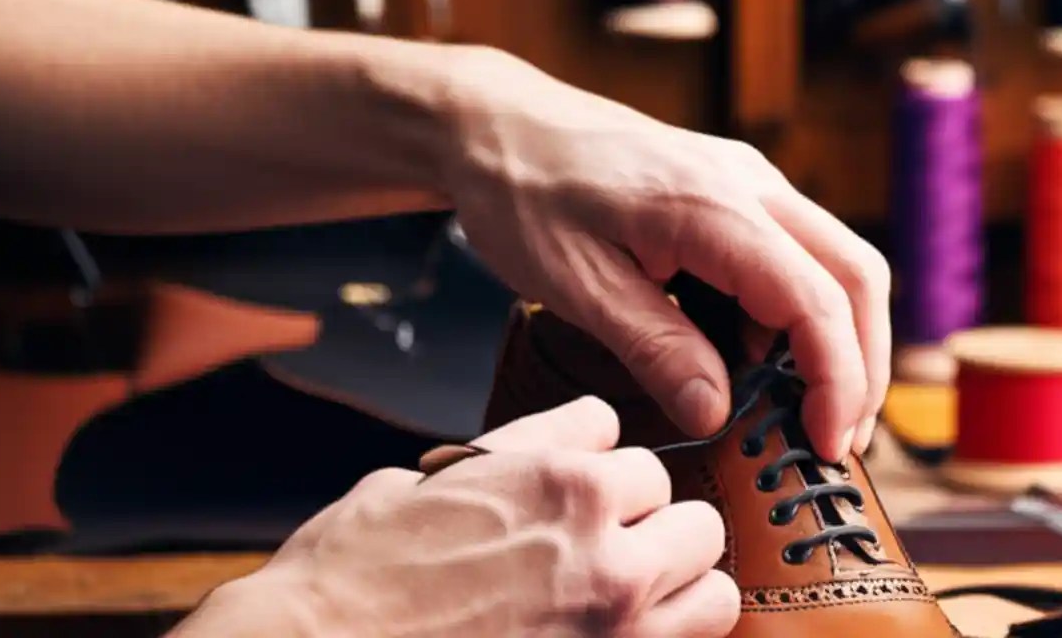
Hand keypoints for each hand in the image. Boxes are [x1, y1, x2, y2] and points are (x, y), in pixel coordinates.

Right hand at [171, 397, 737, 637]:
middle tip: (611, 549)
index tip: (584, 488)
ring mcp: (617, 624)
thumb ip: (508, 456)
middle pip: (692, 516)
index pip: (630, 446)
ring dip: (678, 589)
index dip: (600, 469)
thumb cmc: (349, 580)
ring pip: (712, 589)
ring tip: (632, 599)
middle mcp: (603, 548)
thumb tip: (553, 444)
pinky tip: (619, 634)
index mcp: (558, 481)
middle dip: (654, 529)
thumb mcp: (419, 483)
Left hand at [440, 49, 890, 460]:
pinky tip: (749, 355)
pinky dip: (792, 310)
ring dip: (832, 338)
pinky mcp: (729, 190)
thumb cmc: (523, 194)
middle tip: (835, 439)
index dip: (837, 381)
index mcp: (715, 208)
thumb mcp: (577, 285)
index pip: (817, 301)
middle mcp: (749, 184)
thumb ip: (655, 348)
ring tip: (795, 407)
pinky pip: (790, 252)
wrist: (496, 124)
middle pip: (856, 276)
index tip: (824, 445)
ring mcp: (744, 181)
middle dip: (859, 365)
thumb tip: (718, 412)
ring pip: (832, 261)